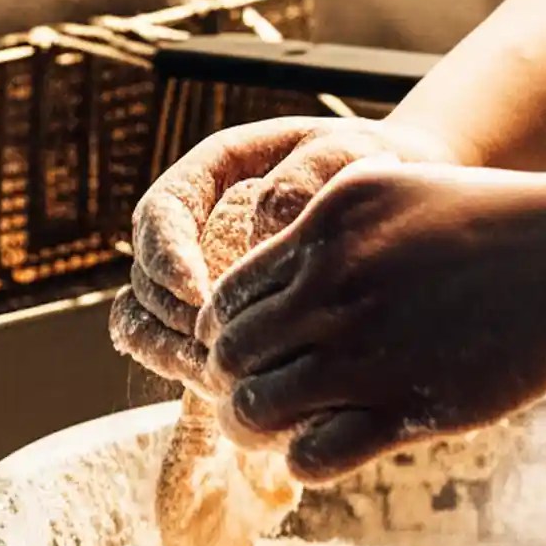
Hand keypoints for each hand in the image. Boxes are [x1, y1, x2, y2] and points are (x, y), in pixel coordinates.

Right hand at [109, 117, 458, 394]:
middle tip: (211, 351)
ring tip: (215, 377)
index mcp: (213, 171)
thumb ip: (301, 182)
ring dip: (168, 349)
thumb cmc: (374, 167)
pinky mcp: (211, 315)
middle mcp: (194, 223)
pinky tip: (222, 388)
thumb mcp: (346, 157)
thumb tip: (257, 239)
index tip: (199, 294)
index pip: (161, 211)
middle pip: (146, 272)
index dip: (166, 256)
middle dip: (169, 315)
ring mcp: (197, 271)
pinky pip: (167, 344)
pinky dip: (179, 367)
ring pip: (144, 314)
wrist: (401, 199)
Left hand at [199, 160, 545, 483]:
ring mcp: (365, 353)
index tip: (242, 347)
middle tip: (249, 389)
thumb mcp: (388, 185)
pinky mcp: (407, 407)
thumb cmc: (488, 217)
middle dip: (228, 379)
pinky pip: (313, 455)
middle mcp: (329, 293)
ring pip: (254, 409)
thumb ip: (320, 221)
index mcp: (319, 235)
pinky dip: (301, 460)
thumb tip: (271, 255)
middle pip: (229, 355)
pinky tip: (318, 448)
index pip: (225, 297)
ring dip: (250, 425)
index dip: (223, 330)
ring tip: (268, 428)